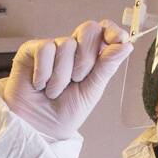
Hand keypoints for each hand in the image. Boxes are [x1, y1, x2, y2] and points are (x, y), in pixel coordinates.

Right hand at [1, 19, 132, 138]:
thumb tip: (126, 44)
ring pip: (66, 44)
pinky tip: (40, 85)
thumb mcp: (92, 91)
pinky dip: (44, 72)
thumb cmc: (65, 112)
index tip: (118, 39)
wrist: (39, 128)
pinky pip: (45, 49)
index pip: (104, 31)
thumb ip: (107, 66)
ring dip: (62, 75)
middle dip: (86, 59)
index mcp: (91, 57)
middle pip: (88, 29)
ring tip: (53, 91)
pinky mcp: (31, 50)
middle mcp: (73, 49)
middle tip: (77, 80)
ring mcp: (52, 48)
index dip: (112, 30)